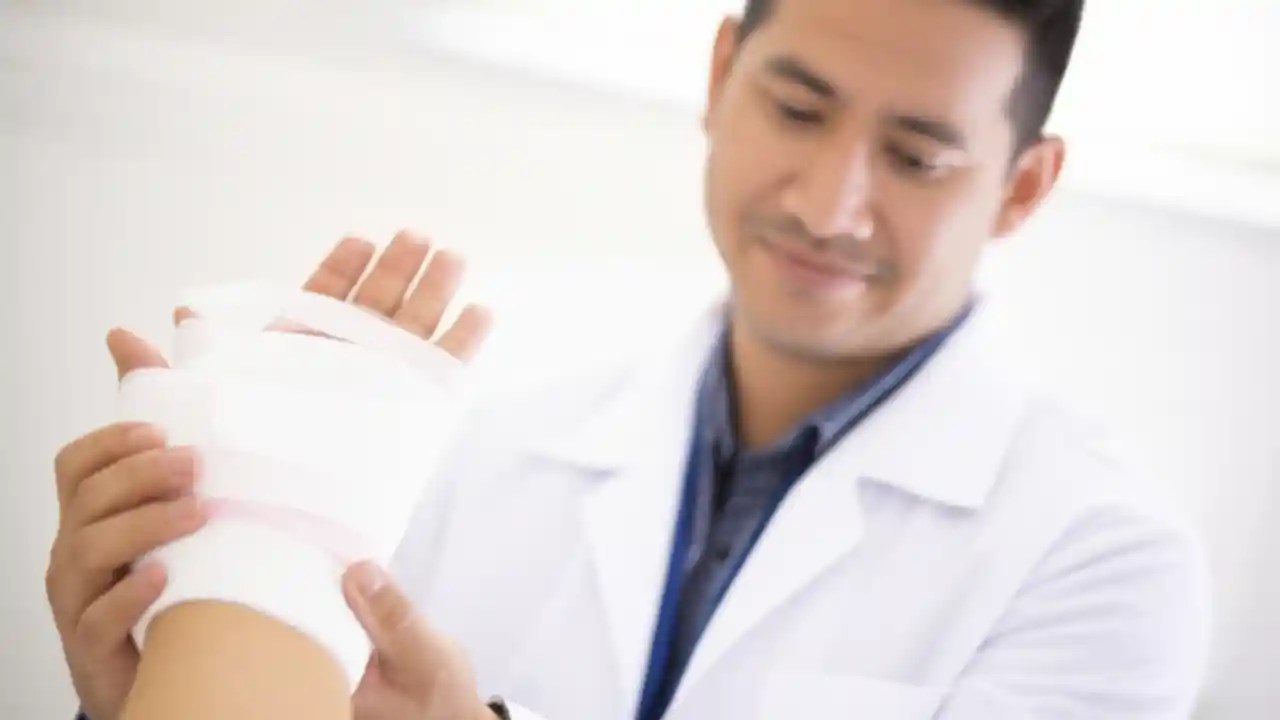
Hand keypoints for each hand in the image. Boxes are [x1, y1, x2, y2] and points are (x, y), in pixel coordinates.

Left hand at [47, 231, 490, 718]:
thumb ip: (172, 380)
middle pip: (374, 308)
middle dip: (397, 269)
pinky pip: (441, 377)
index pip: (318, 302)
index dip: (338, 270)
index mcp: (293, 363)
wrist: (283, 549)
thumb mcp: (199, 425)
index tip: (357, 241)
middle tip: (417, 238)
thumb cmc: (241, 486)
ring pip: (411, 332)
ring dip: (433, 292)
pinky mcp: (410, 420)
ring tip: (451, 257)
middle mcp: (339, 373)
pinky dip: (461, 345)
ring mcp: (378, 394)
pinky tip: (479, 313)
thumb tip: (125, 338)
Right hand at [47, 333, 202, 719]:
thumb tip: (129, 339)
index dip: (111, 441)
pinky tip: (166, 577)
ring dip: (146, 524)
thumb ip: (160, 438)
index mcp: (89, 518)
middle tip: (196, 463)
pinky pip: (100, 618)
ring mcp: (78, 600)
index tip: (160, 429)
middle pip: (89, 499)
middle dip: (141, 475)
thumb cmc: (162, 585)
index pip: (77, 465)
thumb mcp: (168, 513)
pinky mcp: (93, 648)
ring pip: (91, 550)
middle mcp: (75, 554)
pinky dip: (132, 595)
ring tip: (197, 513)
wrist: (157, 674)